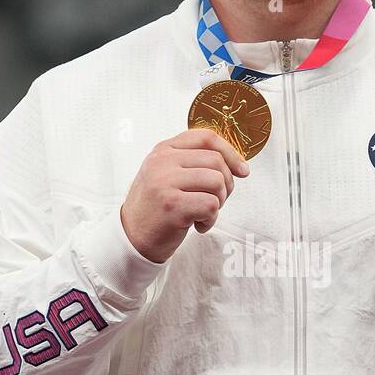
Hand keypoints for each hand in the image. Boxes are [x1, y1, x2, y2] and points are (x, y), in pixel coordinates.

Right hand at [120, 128, 249, 264]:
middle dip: (226, 184)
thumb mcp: (167, 175)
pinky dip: (211, 219)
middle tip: (215, 201)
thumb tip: (237, 163)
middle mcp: (162, 162)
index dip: (231, 152)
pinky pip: (211, 205)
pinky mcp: (172, 206)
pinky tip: (198, 225)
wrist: (132, 237)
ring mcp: (165, 182)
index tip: (242, 171)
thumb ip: (193, 162)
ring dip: (219, 202)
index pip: (206, 137)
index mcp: (163, 150)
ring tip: (205, 213)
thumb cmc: (157, 207)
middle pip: (216, 161)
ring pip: (217, 182)